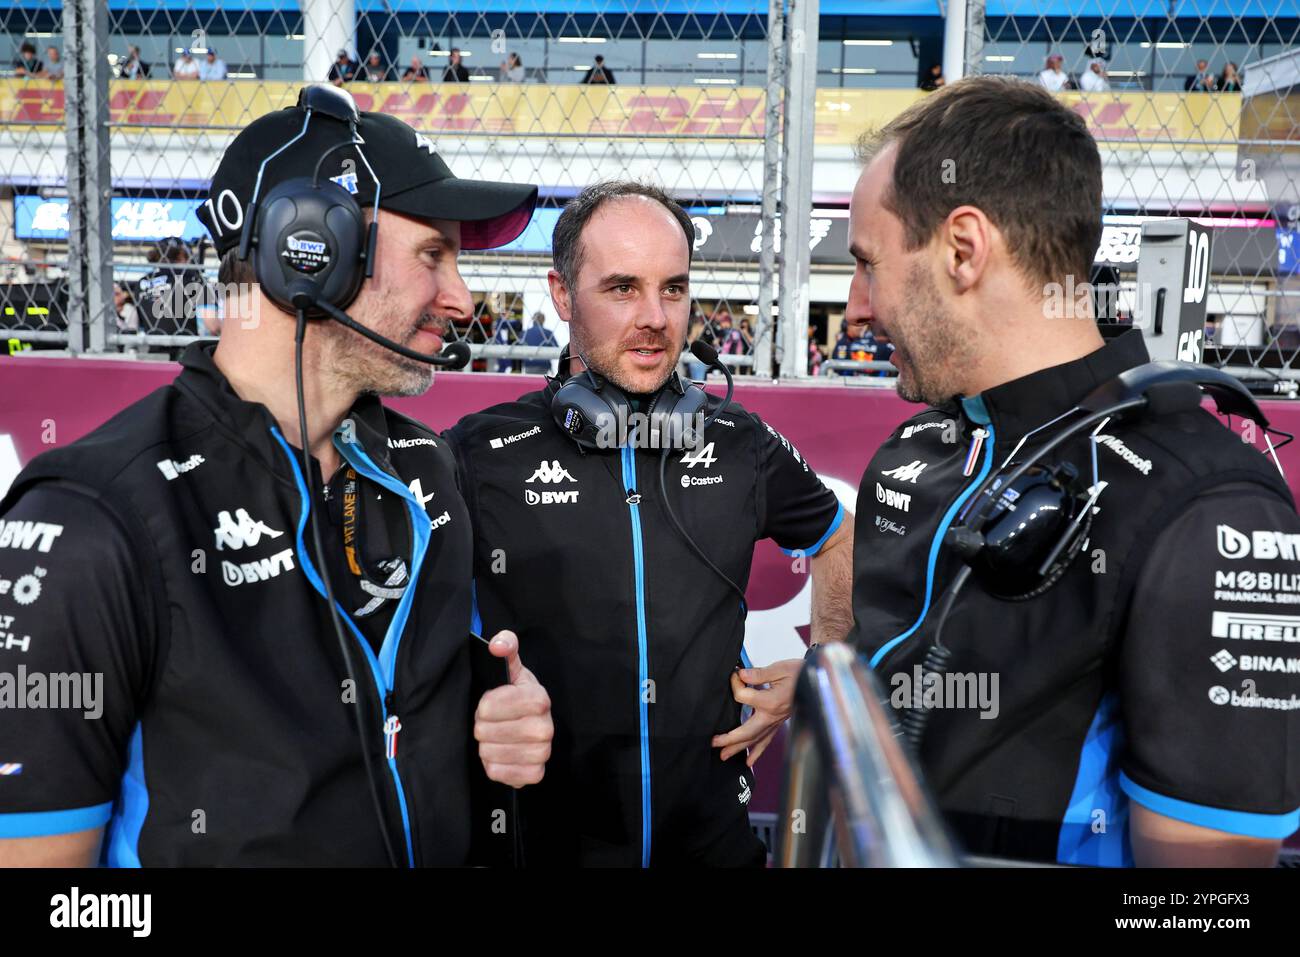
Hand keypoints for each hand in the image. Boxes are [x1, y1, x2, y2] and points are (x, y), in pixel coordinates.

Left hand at [474, 630, 552, 787]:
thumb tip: (498, 645)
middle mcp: (546, 728)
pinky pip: (499, 773)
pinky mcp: (535, 774)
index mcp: (540, 698)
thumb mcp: (511, 668)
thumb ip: (505, 645)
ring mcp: (542, 753)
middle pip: (489, 732)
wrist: (527, 725)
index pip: (493, 704)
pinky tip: (499, 754)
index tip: (486, 704)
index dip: (484, 704)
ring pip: (491, 753)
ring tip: (494, 737)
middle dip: (482, 726)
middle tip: (489, 722)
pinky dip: (493, 765)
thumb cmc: (515, 697)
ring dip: (485, 746)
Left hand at [710, 658, 802, 766]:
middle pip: (746, 731)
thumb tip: (741, 674)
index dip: (735, 683)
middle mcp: (772, 716)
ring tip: (724, 756)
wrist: (817, 680)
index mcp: (771, 701)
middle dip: (729, 739)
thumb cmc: (799, 672)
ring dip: (738, 748)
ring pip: (755, 740)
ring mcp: (776, 723)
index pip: (743, 696)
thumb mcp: (780, 668)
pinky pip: (766, 741)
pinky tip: (749, 761)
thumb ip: (759, 673)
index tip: (735, 674)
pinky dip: (757, 752)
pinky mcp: (778, 724)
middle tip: (713, 742)